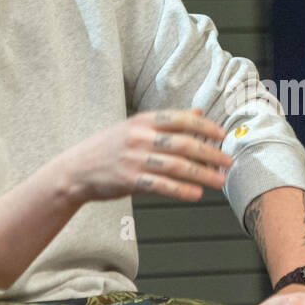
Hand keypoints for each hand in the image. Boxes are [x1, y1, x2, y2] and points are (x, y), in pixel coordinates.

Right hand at [55, 107, 231, 204]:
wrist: (76, 170)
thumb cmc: (110, 147)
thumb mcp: (136, 126)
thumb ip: (167, 121)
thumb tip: (198, 111)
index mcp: (143, 120)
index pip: (181, 119)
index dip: (205, 126)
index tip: (223, 135)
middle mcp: (140, 137)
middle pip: (183, 143)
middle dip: (210, 153)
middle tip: (228, 162)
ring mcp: (134, 159)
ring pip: (176, 166)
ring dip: (202, 174)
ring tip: (219, 181)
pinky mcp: (129, 180)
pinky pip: (161, 186)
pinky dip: (181, 190)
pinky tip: (196, 194)